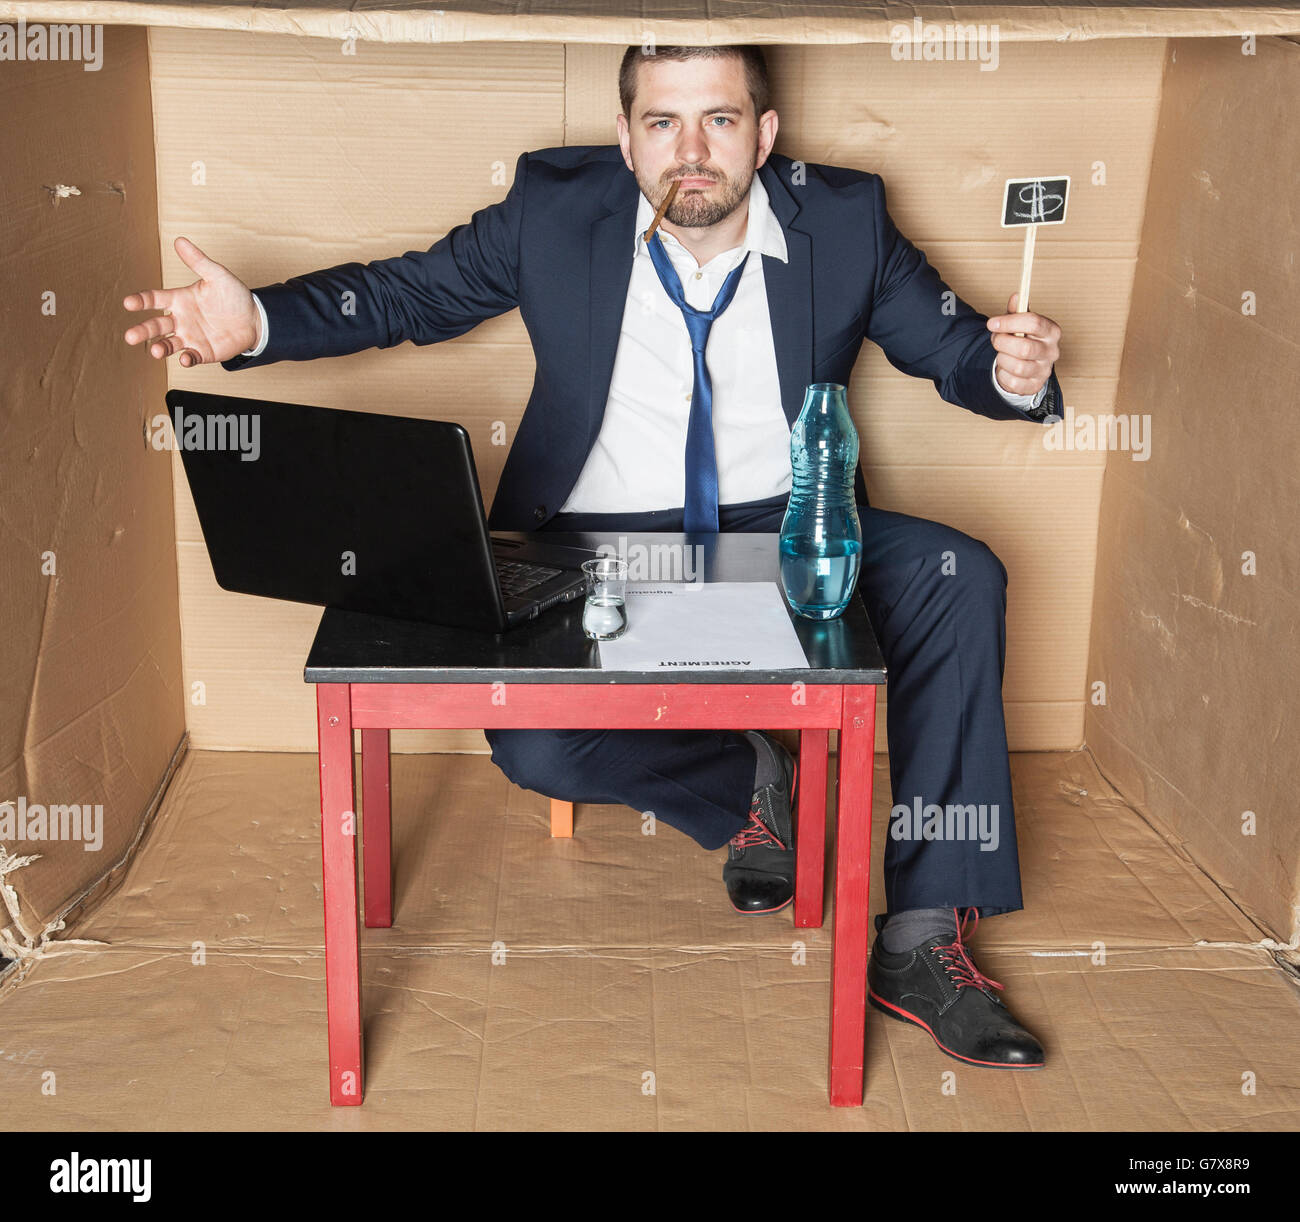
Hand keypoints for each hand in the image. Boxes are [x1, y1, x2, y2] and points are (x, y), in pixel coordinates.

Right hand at [123, 236, 258, 366]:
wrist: (254, 319)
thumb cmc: (233, 296)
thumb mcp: (217, 275)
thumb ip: (198, 261)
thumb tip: (180, 241)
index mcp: (179, 299)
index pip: (154, 299)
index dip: (141, 301)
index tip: (128, 303)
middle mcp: (180, 319)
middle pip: (156, 325)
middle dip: (143, 331)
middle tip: (130, 337)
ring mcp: (190, 337)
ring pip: (169, 343)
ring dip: (160, 347)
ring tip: (155, 351)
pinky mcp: (203, 352)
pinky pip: (191, 357)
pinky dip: (186, 359)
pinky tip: (184, 359)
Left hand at [987, 292, 1060, 396]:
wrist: (1025, 366)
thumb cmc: (1023, 339)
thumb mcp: (1019, 323)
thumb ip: (1017, 310)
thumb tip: (1016, 296)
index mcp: (1052, 331)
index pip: (1034, 322)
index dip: (1009, 322)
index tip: (991, 323)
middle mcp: (1052, 351)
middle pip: (1024, 348)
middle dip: (1002, 343)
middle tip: (994, 340)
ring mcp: (1045, 370)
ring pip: (1017, 366)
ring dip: (1002, 359)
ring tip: (1001, 354)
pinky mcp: (1034, 386)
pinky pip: (1013, 382)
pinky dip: (1002, 374)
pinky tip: (1004, 368)